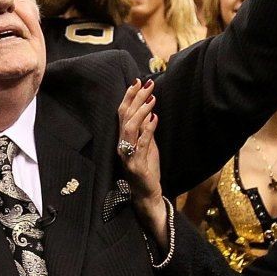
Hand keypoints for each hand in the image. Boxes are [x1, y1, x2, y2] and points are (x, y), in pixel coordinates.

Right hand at [116, 80, 161, 207]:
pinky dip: (147, 130)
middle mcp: (122, 145)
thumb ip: (145, 129)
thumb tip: (148, 109)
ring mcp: (127, 155)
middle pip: (125, 117)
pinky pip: (140, 145)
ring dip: (141, 111)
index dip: (130, 96)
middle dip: (136, 98)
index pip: (124, 113)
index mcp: (123, 139)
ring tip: (152, 98)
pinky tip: (154, 118)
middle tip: (147, 84)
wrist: (147, 194)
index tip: (138, 81)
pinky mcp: (136, 165)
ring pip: (130, 128)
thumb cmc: (147, 169)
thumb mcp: (147, 145)